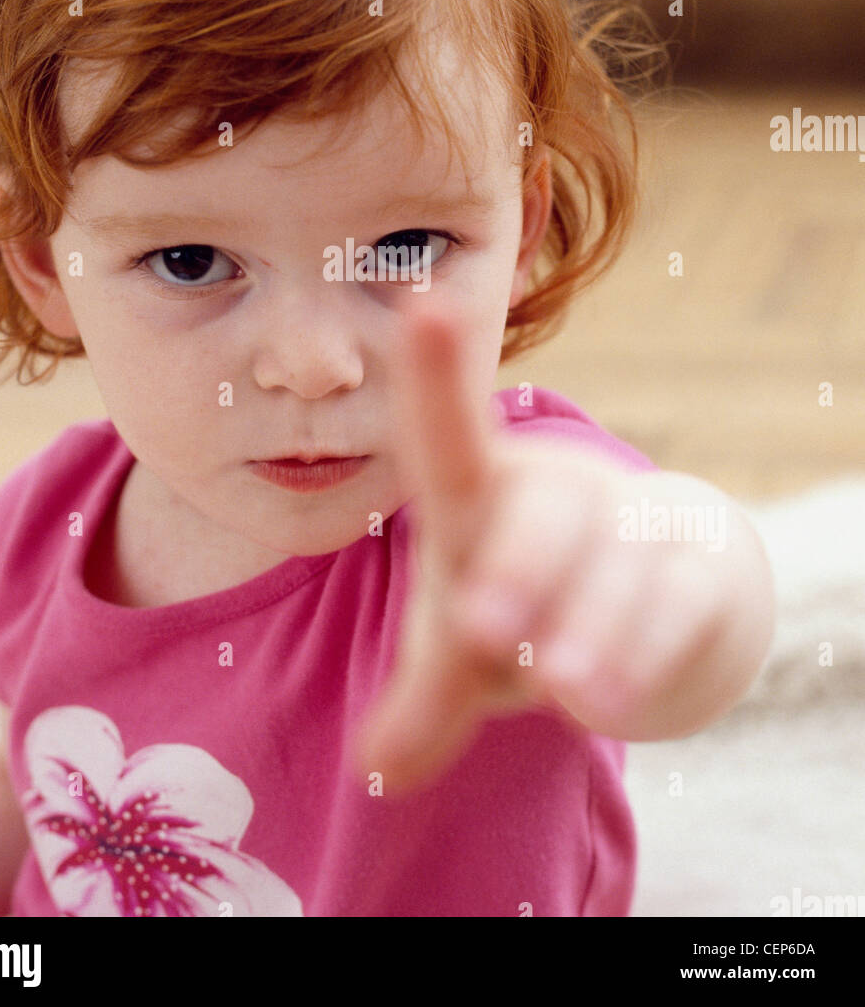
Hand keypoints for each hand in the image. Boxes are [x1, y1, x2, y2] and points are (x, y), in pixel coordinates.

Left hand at [352, 295, 726, 794]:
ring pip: (615, 571)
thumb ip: (426, 701)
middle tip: (482, 626)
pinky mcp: (698, 568)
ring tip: (571, 688)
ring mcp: (631, 526)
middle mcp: (556, 498)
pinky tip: (619, 694)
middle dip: (517, 567)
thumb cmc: (531, 602)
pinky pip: (680, 603)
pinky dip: (652, 650)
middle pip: (539, 516)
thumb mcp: (468, 651)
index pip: (451, 437)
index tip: (424, 305)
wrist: (650, 597)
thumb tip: (375, 767)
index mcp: (480, 497)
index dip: (437, 377)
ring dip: (592, 630)